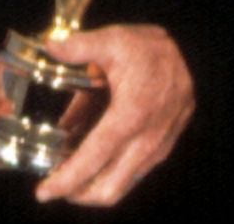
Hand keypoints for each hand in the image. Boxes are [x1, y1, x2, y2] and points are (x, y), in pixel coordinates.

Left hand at [35, 24, 193, 206]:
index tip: (43, 191)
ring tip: (68, 168)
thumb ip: (79, 46)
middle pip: (108, 189)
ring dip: (93, 184)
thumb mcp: (113, 40)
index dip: (66, 180)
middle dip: (77, 194)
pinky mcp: (161, 147)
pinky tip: (90, 150)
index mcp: (129, 116)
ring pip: (121, 184)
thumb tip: (50, 48)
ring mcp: (156, 147)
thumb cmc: (152, 50)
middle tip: (53, 184)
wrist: (189, 55)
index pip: (92, 160)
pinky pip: (133, 171)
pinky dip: (109, 170)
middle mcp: (145, 140)